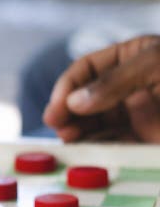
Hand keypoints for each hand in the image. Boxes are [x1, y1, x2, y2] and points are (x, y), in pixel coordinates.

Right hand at [43, 34, 159, 142]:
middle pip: (86, 97)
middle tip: (57, 125)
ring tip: (69, 138)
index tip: (56, 107)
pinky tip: (88, 149)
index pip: (87, 68)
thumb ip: (113, 81)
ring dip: (78, 131)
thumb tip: (73, 102)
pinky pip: (114, 144)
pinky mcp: (144, 139)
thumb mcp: (154, 65)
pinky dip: (98, 147)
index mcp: (132, 57)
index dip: (67, 86)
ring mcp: (137, 114)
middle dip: (67, 111)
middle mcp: (130, 84)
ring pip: (96, 123)